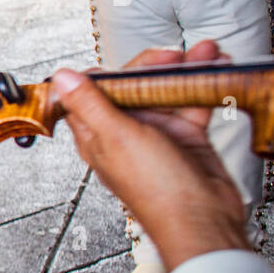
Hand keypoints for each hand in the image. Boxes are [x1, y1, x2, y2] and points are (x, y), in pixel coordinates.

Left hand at [51, 40, 250, 271]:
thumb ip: (89, 104)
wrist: (202, 218)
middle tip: (172, 56)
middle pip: (131, 86)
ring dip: (183, 69)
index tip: (125, 61)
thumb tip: (60, 78)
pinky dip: (202, 85)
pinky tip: (213, 69)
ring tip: (203, 54)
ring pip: (164, 91)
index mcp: (96, 134)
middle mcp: (123, 132)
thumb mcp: (115, 137)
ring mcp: (154, 133)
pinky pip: (191, 103)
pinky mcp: (184, 136)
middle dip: (153, 65)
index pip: (91, 92)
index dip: (107, 73)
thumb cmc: (154, 190)